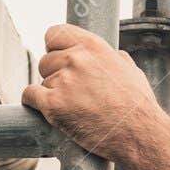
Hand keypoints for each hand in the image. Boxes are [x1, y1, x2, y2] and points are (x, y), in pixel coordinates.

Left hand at [22, 24, 166, 163]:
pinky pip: (30, 96)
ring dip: (53, 94)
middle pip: (46, 61)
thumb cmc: (139, 107)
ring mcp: (63, 81)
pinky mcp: (53, 104)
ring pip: (42, 82)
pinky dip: (35, 103)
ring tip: (75, 108)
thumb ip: (116, 60)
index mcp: (93, 47)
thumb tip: (114, 56)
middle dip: (55, 75)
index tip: (59, 59)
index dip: (55, 48)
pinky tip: (49, 110)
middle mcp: (76, 59)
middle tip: (73, 93)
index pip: (55, 34)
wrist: (140, 135)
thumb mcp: (132, 72)